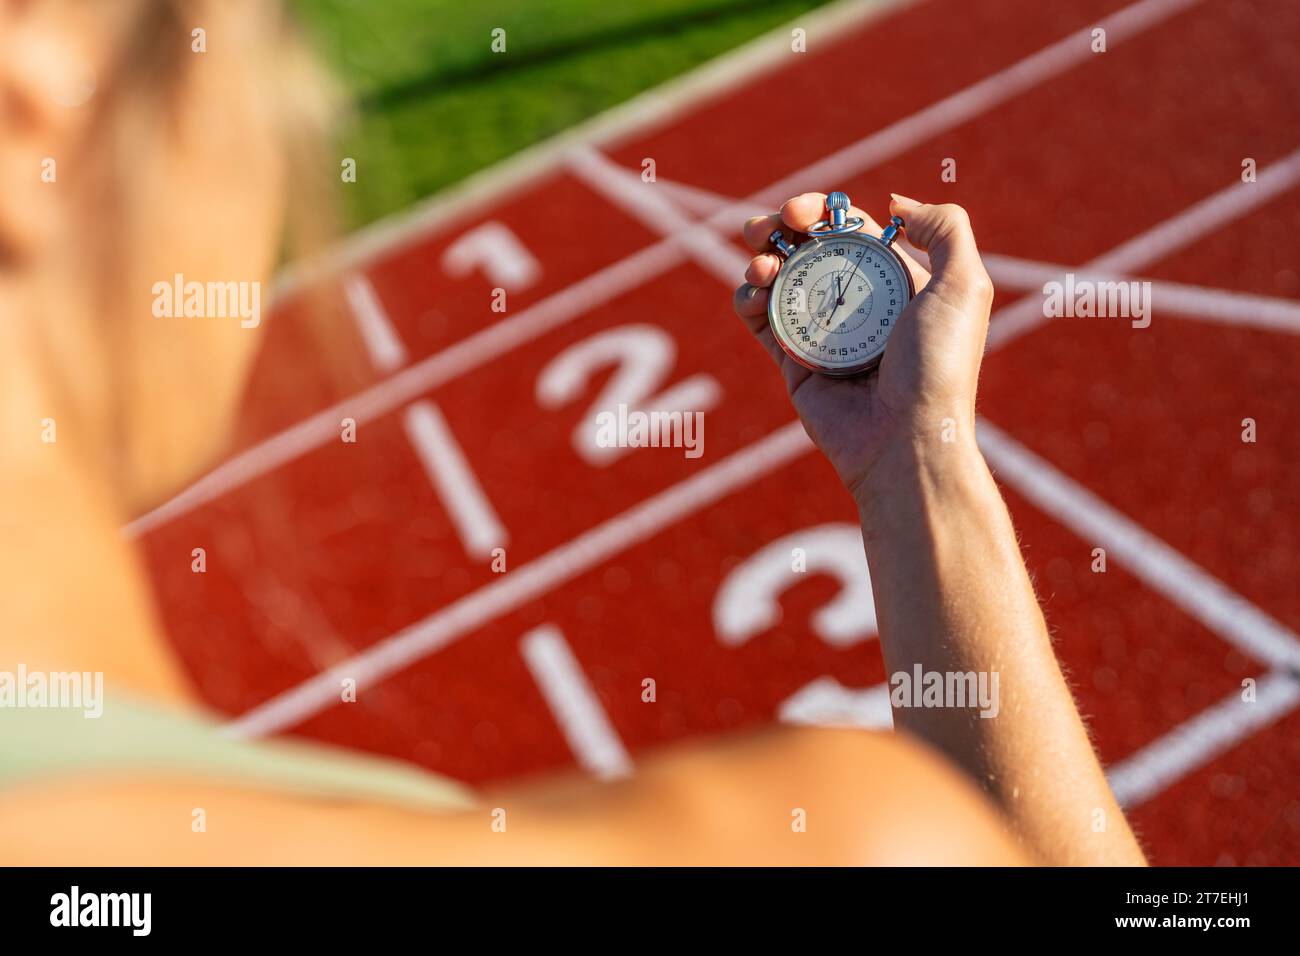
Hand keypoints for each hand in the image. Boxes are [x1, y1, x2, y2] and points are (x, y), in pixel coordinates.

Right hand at [732, 193, 993, 500]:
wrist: (906, 439)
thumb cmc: (939, 365)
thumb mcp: (964, 285)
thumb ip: (945, 229)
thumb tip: (895, 204)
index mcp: (896, 282)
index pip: (850, 231)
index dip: (821, 211)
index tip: (802, 211)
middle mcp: (858, 304)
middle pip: (808, 250)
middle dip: (779, 229)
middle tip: (765, 228)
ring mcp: (823, 334)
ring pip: (780, 281)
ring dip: (760, 260)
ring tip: (760, 265)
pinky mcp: (795, 364)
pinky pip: (763, 322)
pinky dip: (748, 300)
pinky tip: (752, 295)